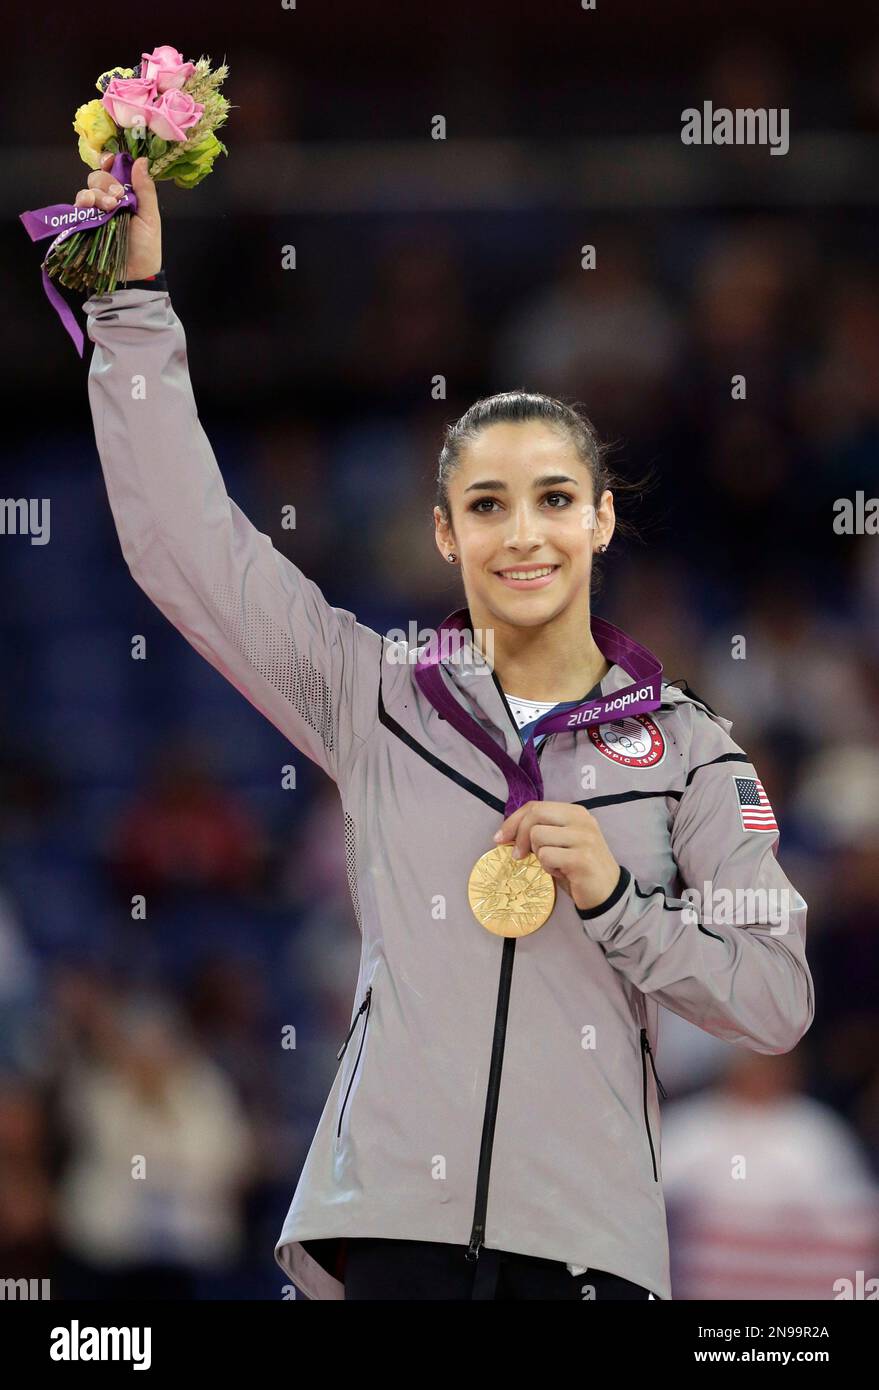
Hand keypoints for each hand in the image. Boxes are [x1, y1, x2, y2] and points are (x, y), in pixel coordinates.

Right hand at [73, 152, 161, 280]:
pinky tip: (88, 206)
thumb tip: (141, 160)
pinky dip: (82, 202)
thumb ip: (145, 190)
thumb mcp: (151, 217)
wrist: (136, 272)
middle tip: (117, 196)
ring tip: (109, 207)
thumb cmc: (146, 246)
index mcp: (126, 194)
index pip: (113, 170)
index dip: (109, 162)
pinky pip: (78, 207)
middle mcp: (108, 200)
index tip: (110, 160)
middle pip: (98, 178)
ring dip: (97, 194)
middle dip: (106, 183)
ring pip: (88, 191)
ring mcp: (95, 212)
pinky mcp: (84, 224)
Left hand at [493, 801, 621, 912]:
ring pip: (538, 836)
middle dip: (519, 835)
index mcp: (576, 812)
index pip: (535, 806)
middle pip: (535, 815)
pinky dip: (547, 868)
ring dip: (538, 855)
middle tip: (518, 856)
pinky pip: (546, 856)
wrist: (607, 893)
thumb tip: (505, 833)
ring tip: (553, 864)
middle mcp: (582, 820)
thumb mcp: (560, 843)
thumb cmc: (578, 868)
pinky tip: (561, 873)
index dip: (513, 820)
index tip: (500, 838)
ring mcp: (584, 838)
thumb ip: (540, 831)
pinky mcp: (582, 858)